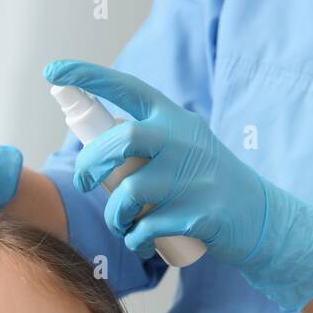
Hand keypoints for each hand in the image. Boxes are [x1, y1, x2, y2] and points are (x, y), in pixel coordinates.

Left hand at [44, 59, 312, 312]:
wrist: (259, 217)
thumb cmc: (206, 181)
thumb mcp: (184, 145)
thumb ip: (146, 141)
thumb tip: (93, 144)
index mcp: (175, 119)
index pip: (128, 87)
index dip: (89, 77)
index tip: (54, 71)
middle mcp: (184, 141)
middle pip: (123, 140)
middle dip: (92, 163)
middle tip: (87, 183)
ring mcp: (193, 178)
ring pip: (130, 192)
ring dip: (114, 214)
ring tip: (122, 222)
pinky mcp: (199, 215)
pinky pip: (146, 229)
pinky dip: (135, 239)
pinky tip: (141, 241)